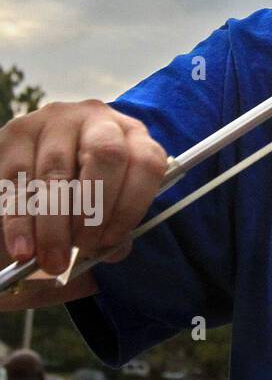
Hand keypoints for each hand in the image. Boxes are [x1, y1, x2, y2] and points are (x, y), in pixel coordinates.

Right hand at [0, 100, 167, 277]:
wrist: (32, 175)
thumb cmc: (78, 194)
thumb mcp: (104, 205)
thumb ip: (114, 228)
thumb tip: (114, 250)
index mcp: (132, 135)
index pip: (147, 162)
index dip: (131, 207)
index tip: (110, 242)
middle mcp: (97, 119)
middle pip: (106, 155)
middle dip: (94, 209)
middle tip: (81, 247)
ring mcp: (55, 120)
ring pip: (56, 171)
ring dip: (54, 224)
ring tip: (52, 261)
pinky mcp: (16, 133)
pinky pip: (17, 181)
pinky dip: (20, 222)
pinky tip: (24, 249)